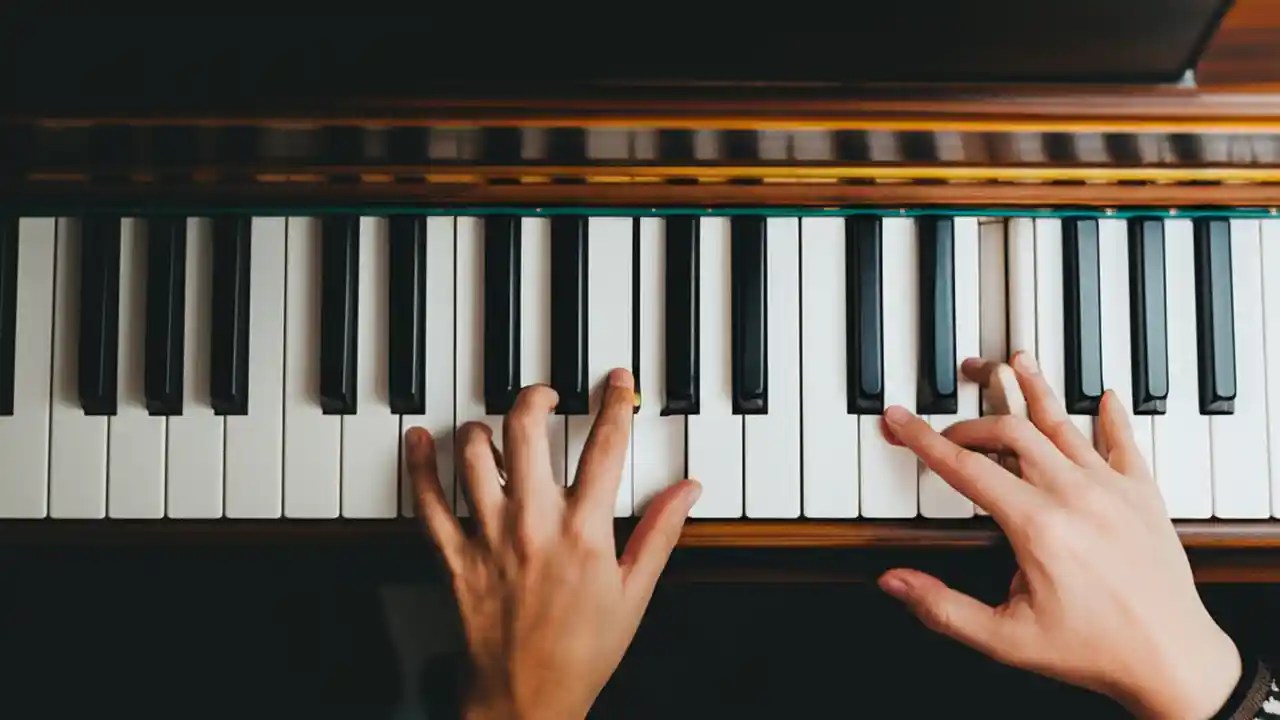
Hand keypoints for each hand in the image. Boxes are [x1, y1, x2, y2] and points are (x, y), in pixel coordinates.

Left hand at [404, 369, 700, 719]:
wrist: (527, 698)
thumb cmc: (583, 651)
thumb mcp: (635, 592)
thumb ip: (659, 533)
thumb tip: (687, 490)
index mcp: (584, 532)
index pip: (605, 448)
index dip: (615, 405)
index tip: (618, 384)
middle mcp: (534, 525)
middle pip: (527, 432)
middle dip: (537, 398)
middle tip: (545, 395)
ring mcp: (489, 538)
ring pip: (476, 456)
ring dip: (484, 429)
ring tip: (496, 427)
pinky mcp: (455, 557)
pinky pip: (428, 502)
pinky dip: (420, 466)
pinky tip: (420, 440)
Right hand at [877, 353, 1240, 719]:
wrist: (1173, 661)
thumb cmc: (1095, 651)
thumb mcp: (1005, 639)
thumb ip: (943, 608)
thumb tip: (895, 582)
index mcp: (1037, 525)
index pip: (965, 467)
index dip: (923, 439)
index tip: (899, 420)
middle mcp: (1075, 495)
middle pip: (1011, 432)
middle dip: (970, 423)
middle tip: (946, 428)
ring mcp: (1113, 490)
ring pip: (1064, 423)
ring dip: (1033, 391)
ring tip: (1014, 363)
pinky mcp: (1144, 495)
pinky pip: (1124, 441)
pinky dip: (1110, 416)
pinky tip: (1103, 397)